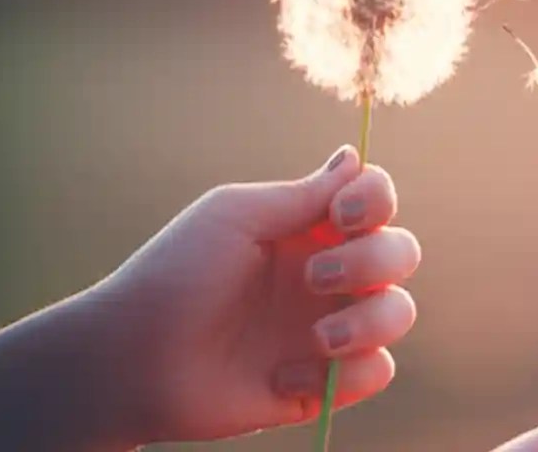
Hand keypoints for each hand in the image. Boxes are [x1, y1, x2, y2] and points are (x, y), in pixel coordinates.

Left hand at [91, 144, 419, 442]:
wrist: (135, 359)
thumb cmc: (176, 275)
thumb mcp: (236, 217)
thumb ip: (303, 194)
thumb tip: (354, 157)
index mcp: (309, 227)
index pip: (377, 199)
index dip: (376, 200)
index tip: (340, 214)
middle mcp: (329, 273)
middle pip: (401, 252)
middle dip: (372, 262)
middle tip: (312, 277)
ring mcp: (330, 326)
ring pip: (399, 312)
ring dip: (368, 321)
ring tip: (316, 340)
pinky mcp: (325, 381)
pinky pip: (377, 371)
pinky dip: (345, 374)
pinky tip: (287, 376)